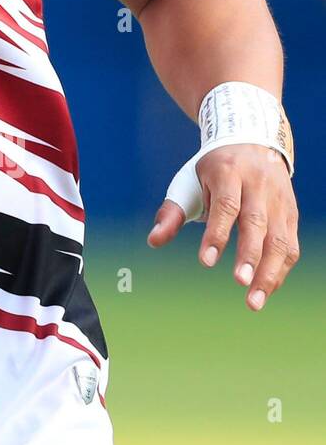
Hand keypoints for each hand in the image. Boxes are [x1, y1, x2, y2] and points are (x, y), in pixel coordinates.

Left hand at [148, 143, 299, 309]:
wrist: (253, 143)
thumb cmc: (214, 170)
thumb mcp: (189, 183)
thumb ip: (172, 212)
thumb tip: (153, 240)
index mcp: (229, 173)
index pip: (225, 206)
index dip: (217, 234)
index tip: (206, 262)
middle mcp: (259, 185)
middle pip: (257, 223)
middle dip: (249, 256)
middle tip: (240, 284)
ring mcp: (279, 200)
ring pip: (280, 239)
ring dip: (269, 272)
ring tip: (254, 300)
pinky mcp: (291, 214)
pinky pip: (290, 246)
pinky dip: (279, 270)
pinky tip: (265, 289)